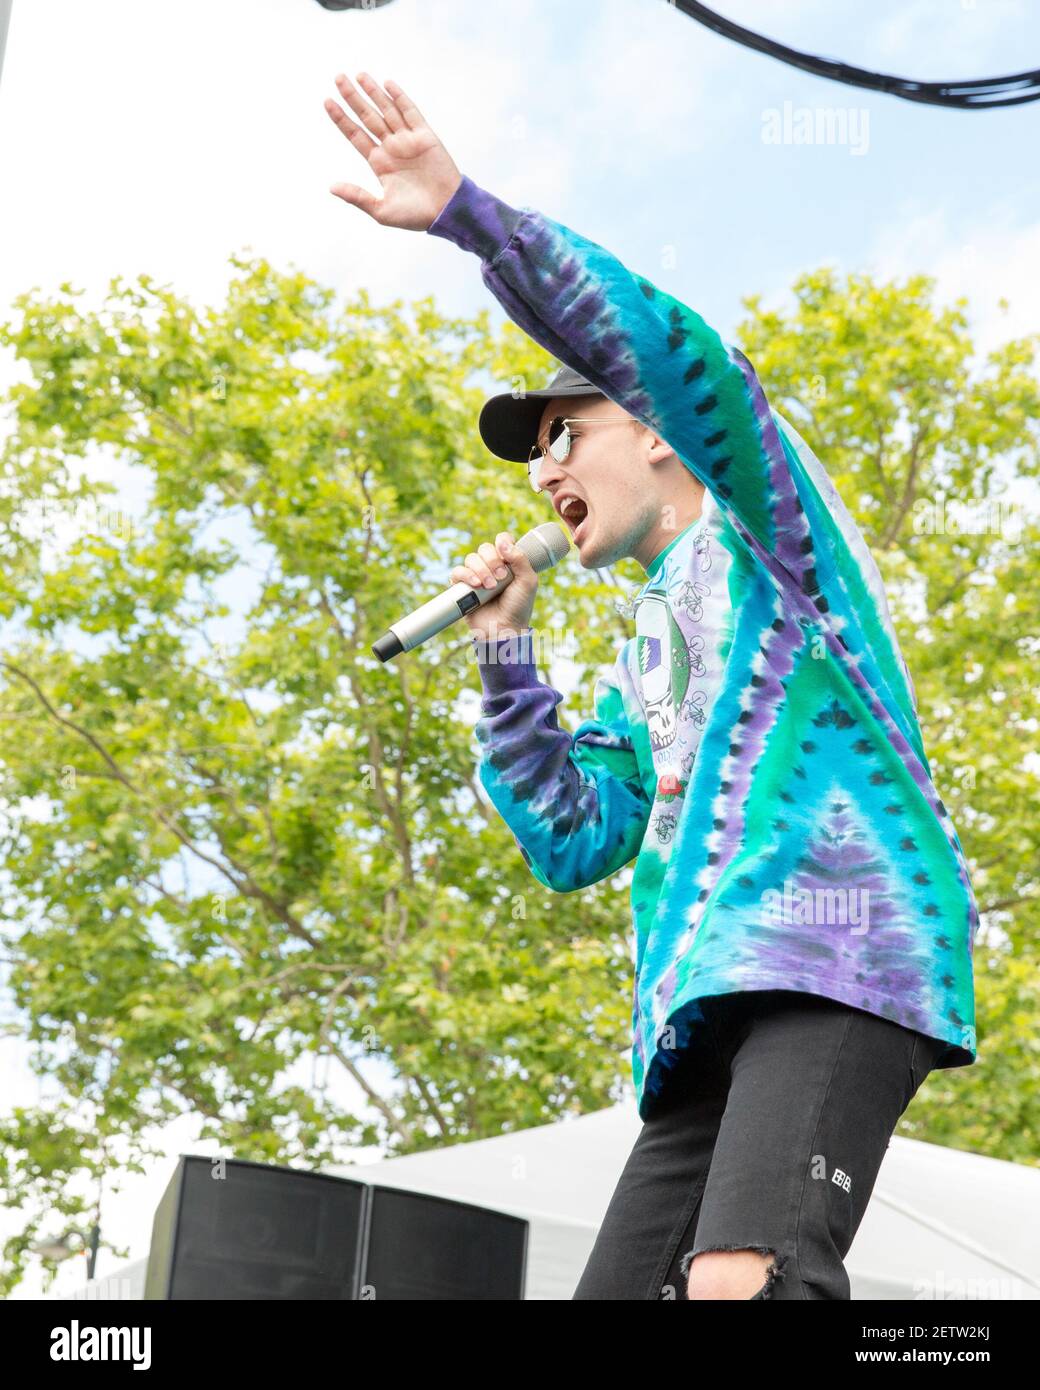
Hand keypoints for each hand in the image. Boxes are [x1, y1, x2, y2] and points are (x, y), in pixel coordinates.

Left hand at [324, 73, 462, 230]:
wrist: (446, 212)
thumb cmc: (415, 216)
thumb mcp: (381, 211)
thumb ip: (357, 197)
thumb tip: (331, 187)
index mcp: (379, 163)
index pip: (356, 135)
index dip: (341, 118)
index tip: (327, 101)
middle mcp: (391, 147)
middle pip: (367, 117)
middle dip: (353, 98)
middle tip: (338, 78)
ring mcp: (408, 140)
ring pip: (387, 110)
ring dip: (373, 92)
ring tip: (359, 75)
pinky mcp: (425, 136)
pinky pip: (410, 112)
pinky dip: (399, 98)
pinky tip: (387, 84)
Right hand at [449, 533, 538, 641]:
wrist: (504, 629)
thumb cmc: (518, 607)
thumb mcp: (528, 581)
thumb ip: (520, 559)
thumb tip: (502, 542)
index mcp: (509, 562)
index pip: (502, 540)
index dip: (503, 542)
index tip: (506, 555)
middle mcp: (492, 567)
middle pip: (484, 548)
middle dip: (492, 560)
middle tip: (500, 578)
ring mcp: (477, 576)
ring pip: (471, 558)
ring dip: (481, 570)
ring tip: (489, 586)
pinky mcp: (463, 588)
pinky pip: (457, 572)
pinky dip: (465, 575)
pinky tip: (476, 585)